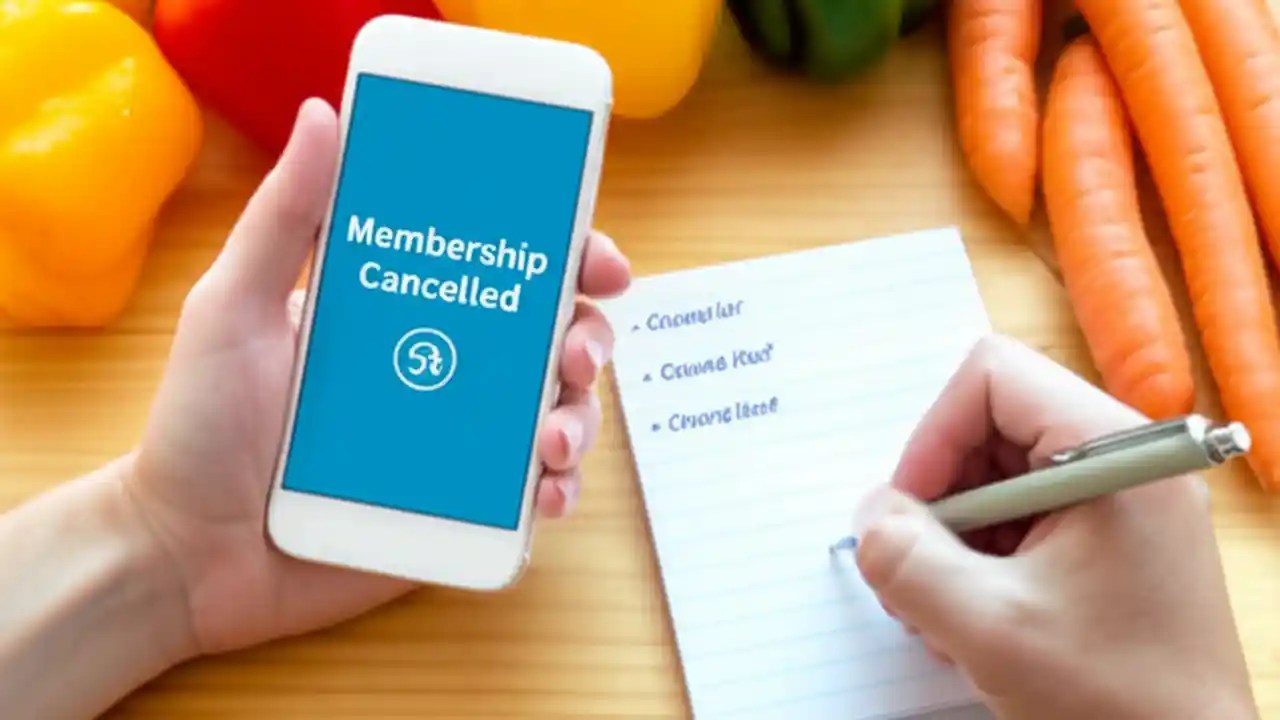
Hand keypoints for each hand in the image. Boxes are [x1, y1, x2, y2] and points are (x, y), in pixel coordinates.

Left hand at [123, 98, 631, 656]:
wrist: (185, 553)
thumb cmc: (199, 426)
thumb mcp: (236, 306)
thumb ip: (285, 217)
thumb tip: (322, 113)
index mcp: (405, 314)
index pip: (504, 273)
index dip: (565, 259)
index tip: (596, 259)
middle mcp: (443, 374)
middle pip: (549, 341)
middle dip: (587, 338)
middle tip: (575, 352)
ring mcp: (455, 446)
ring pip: (555, 416)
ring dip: (579, 418)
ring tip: (552, 439)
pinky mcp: (457, 512)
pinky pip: (529, 497)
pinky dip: (557, 491)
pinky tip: (546, 493)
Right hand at [851, 335, 1256, 719]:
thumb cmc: (1116, 701)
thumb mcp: (988, 628)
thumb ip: (908, 560)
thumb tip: (871, 514)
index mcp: (1114, 454)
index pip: (993, 378)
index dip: (933, 436)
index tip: (910, 512)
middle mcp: (1123, 462)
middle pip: (990, 425)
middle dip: (939, 496)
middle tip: (916, 569)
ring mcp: (1119, 501)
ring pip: (997, 474)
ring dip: (954, 536)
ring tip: (946, 608)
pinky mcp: (1110, 539)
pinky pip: (1020, 516)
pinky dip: (981, 558)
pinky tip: (975, 616)